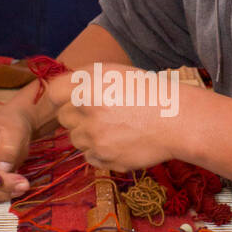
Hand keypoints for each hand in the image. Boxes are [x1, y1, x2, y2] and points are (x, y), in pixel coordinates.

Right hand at [0, 108, 33, 203]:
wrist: (12, 127)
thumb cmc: (10, 126)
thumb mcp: (13, 131)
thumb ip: (8, 150)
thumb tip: (3, 168)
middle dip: (1, 187)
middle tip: (23, 184)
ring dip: (3, 195)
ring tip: (23, 186)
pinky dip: (2, 196)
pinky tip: (16, 189)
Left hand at [45, 64, 185, 170]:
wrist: (177, 121)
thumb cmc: (149, 92)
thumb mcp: (115, 72)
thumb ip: (85, 79)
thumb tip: (63, 91)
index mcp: (89, 86)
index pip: (54, 93)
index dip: (59, 97)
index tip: (66, 100)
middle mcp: (88, 112)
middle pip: (63, 118)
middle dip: (77, 116)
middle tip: (101, 113)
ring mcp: (95, 138)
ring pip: (76, 140)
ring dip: (89, 136)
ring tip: (115, 128)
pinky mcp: (105, 159)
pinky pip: (90, 157)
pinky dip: (101, 152)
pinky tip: (120, 142)